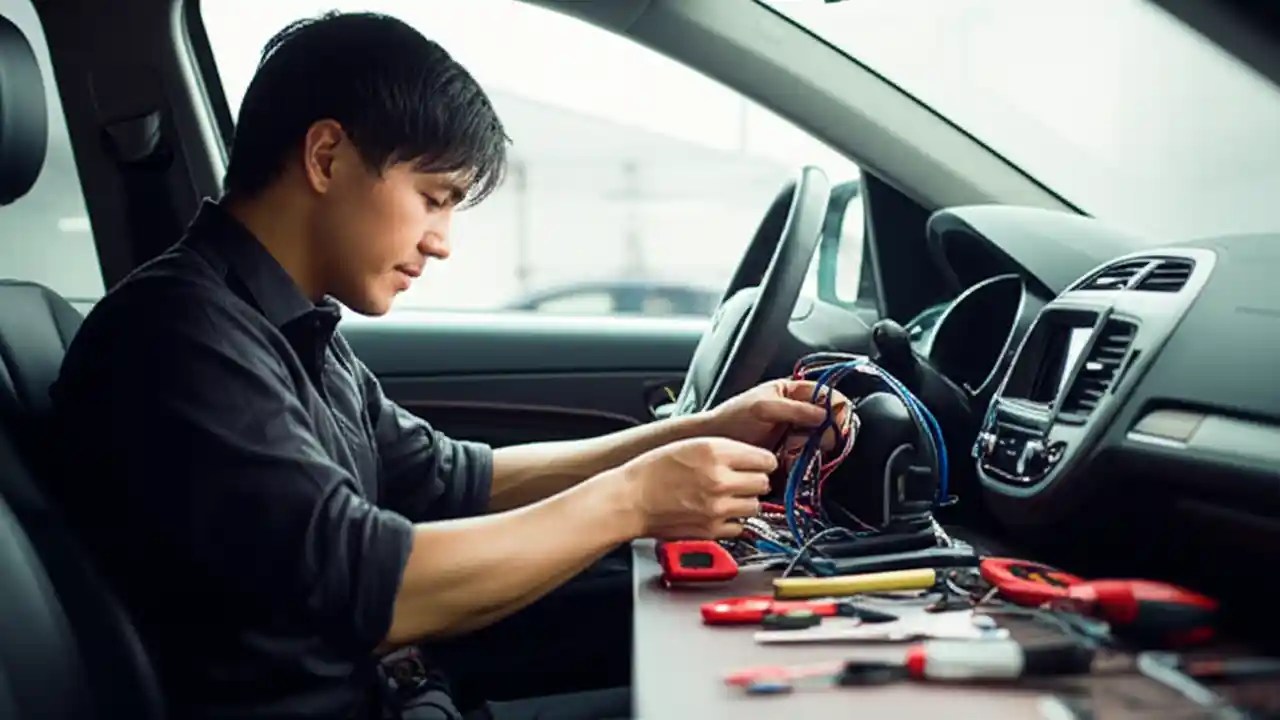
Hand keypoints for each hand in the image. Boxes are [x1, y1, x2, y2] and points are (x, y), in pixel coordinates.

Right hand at [617, 437, 775, 539]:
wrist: (630, 500)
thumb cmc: (653, 471)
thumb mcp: (691, 445)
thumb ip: (725, 450)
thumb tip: (753, 457)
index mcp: (714, 453)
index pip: (765, 459)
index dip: (762, 461)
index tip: (759, 463)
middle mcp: (719, 480)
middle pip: (763, 482)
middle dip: (755, 480)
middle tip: (741, 479)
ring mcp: (717, 508)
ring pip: (755, 506)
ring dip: (745, 501)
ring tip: (727, 496)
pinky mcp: (712, 530)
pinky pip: (740, 526)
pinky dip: (733, 520)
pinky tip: (719, 512)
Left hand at [701, 378, 851, 450]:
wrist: (715, 443)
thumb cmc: (733, 419)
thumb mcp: (762, 408)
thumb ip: (794, 409)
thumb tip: (824, 415)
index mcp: (793, 391)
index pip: (827, 393)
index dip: (837, 407)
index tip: (839, 422)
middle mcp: (799, 410)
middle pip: (830, 419)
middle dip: (827, 431)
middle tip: (819, 441)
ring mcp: (796, 432)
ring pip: (822, 439)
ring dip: (815, 446)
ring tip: (795, 450)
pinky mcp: (792, 452)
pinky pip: (810, 454)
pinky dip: (806, 458)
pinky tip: (792, 459)